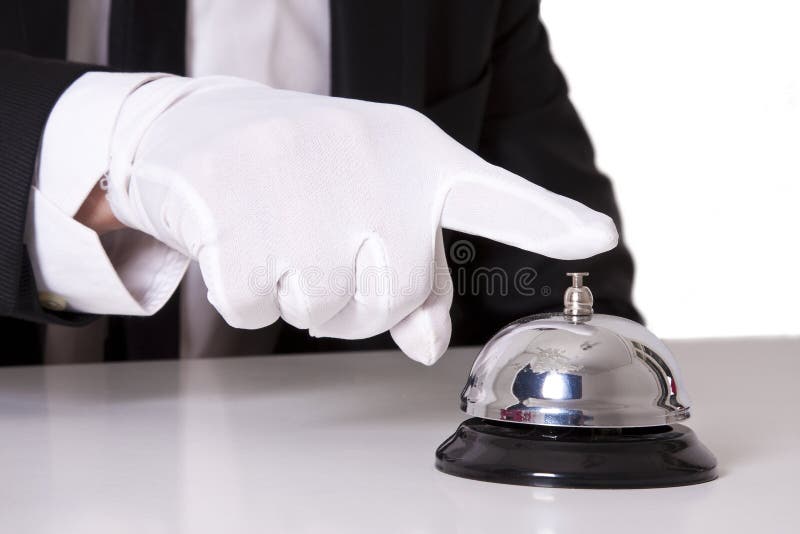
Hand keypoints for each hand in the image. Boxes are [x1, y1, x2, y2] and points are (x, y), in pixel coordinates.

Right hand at [105, 76, 617, 363]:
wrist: (201, 127)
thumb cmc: (305, 178)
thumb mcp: (372, 209)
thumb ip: (417, 277)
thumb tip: (429, 346)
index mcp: (417, 160)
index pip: (493, 196)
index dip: (547, 221)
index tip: (595, 238)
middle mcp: (368, 161)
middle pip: (386, 300)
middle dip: (351, 304)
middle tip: (320, 253)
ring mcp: (298, 175)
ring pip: (317, 308)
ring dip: (295, 297)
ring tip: (277, 239)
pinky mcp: (229, 199)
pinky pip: (251, 303)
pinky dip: (241, 292)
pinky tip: (235, 239)